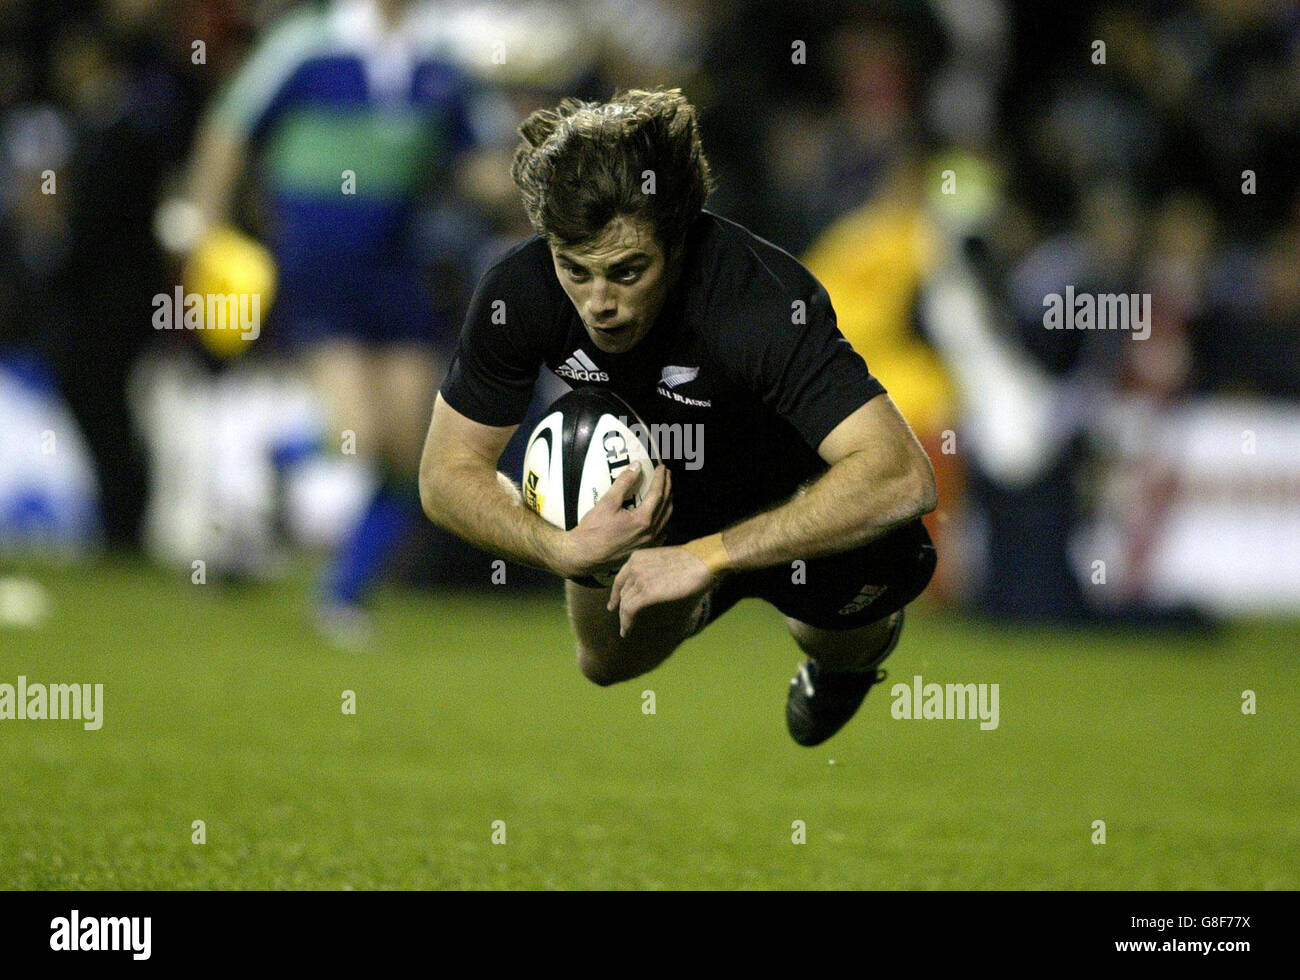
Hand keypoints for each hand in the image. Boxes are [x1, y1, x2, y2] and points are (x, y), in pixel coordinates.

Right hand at [559, 463, 671, 579]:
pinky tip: (661, 515)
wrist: (585, 555)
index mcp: (643, 520)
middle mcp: (650, 532)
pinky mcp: (644, 550)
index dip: (660, 478)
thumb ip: (624, 483)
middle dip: (668, 488)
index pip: (657, 494)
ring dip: (668, 503)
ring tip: (666, 491)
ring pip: (666, 519)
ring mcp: (649, 543)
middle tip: (667, 475)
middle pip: (666, 505)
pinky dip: (664, 520)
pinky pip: (662, 532)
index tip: (662, 467)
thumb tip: (636, 466)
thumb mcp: (607, 502)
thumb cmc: (593, 529)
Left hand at [607, 546, 714, 636]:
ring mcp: (639, 579)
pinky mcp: (646, 592)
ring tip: (625, 629)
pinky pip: (629, 611)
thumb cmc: (692, 561)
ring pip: (625, 603)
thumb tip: (655, 588)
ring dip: (624, 618)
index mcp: (637, 557)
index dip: (615, 594)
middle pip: (622, 592)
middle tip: (621, 618)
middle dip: (619, 606)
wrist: (703, 561)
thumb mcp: (664, 561)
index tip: (613, 604)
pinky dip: (626, 623)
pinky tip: (626, 631)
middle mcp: (634, 567)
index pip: (620, 579)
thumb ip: (653, 572)